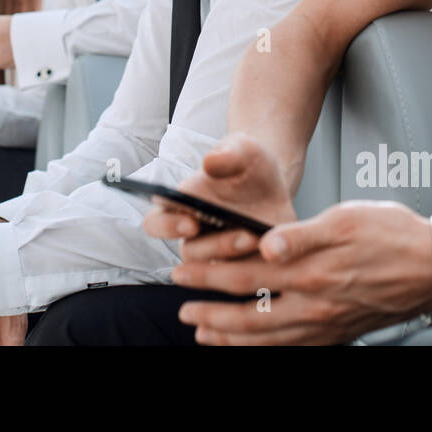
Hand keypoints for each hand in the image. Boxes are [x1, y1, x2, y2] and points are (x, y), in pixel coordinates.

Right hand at [143, 133, 297, 258]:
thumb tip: (211, 162)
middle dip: (216, 246)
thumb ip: (228, 152)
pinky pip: (242, 280)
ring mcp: (217, 255)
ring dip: (236, 256)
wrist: (276, 186)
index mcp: (181, 205)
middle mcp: (194, 235)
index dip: (167, 227)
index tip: (191, 222)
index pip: (156, 223)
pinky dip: (256, 267)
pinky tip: (271, 251)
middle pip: (189, 253)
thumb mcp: (244, 151)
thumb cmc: (248, 166)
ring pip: (214, 270)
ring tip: (258, 238)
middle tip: (242, 235)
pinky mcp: (242, 269)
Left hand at [172, 201, 431, 344]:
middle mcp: (314, 304)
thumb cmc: (394, 234)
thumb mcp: (345, 220)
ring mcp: (326, 325)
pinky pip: (292, 349)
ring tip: (204, 336)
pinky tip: (251, 347)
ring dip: (230, 339)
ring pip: (267, 339)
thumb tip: (264, 244)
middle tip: (182, 309)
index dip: (209, 274)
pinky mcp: (338, 333)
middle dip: (210, 313)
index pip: (245, 275)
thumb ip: (299, 234)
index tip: (183, 270)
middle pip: (248, 315)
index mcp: (310, 271)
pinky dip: (264, 351)